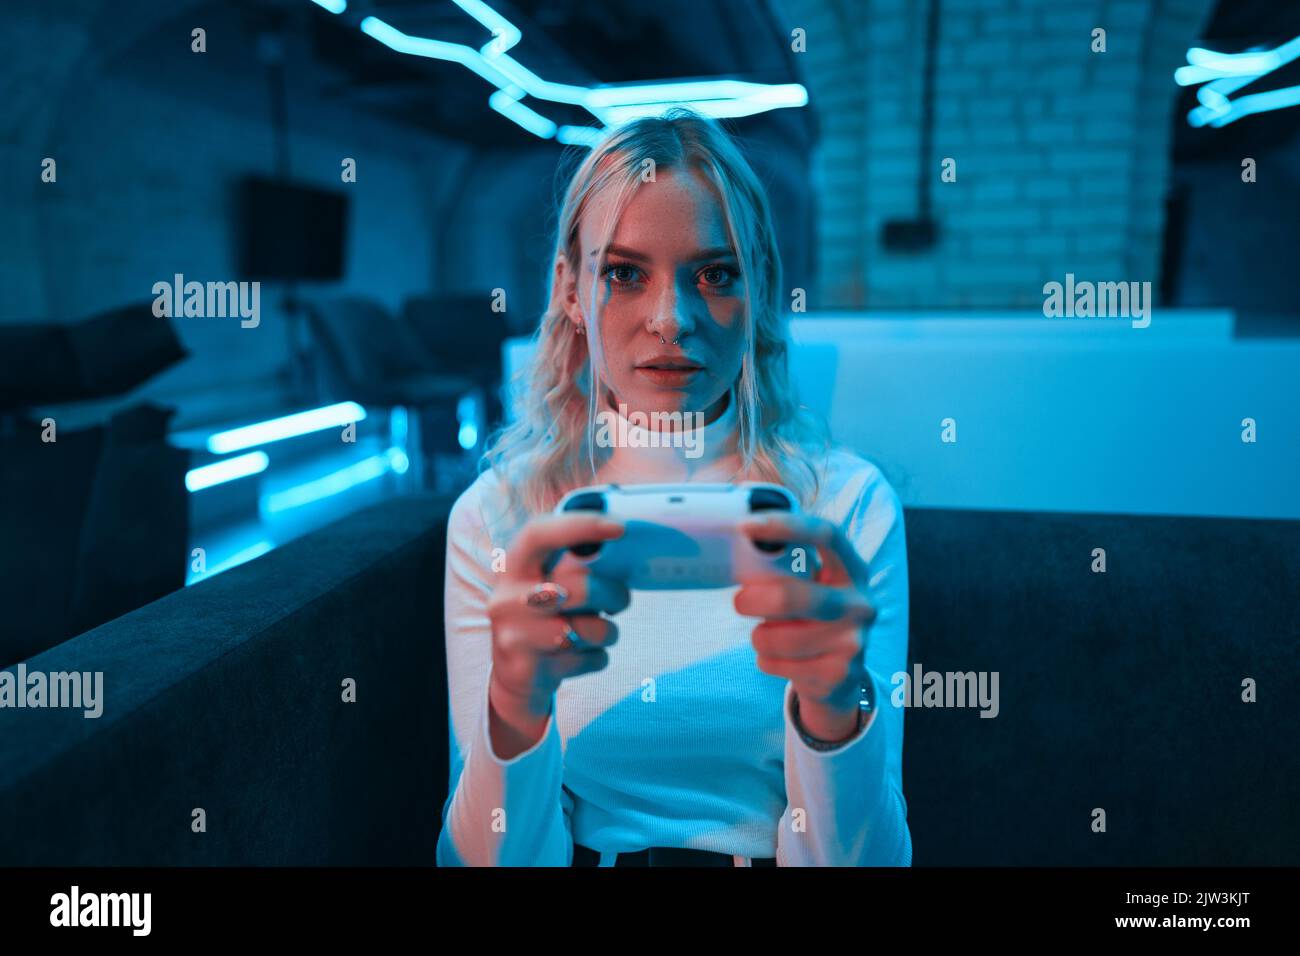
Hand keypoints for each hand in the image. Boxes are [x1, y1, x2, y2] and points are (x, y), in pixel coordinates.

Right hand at [485, 514, 628, 757]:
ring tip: (595, 633)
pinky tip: (580, 656)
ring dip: (607, 633)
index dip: (580, 525)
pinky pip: (590, 659)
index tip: (619, 527)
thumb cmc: (544, 619)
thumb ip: (572, 564)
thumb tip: (618, 540)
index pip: (539, 534)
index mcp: (513, 567)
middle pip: (580, 587)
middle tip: (619, 601)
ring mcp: (514, 635)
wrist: (516, 676)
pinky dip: (597, 659)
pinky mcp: (528, 668)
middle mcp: (507, 598)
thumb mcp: (546, 584)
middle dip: (614, 594)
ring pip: (591, 629)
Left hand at [734, 514, 876, 742]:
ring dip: (759, 637)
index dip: (786, 526)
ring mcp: (854, 641)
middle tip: (740, 601)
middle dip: (754, 599)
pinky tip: (782, 660)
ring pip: (778, 638)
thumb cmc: (813, 619)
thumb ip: (788, 569)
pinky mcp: (839, 673)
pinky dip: (767, 661)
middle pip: (792, 596)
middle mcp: (860, 603)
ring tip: (767, 637)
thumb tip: (740, 547)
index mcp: (852, 569)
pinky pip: (778, 664)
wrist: (840, 676)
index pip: (825, 535)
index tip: (746, 526)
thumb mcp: (811, 588)